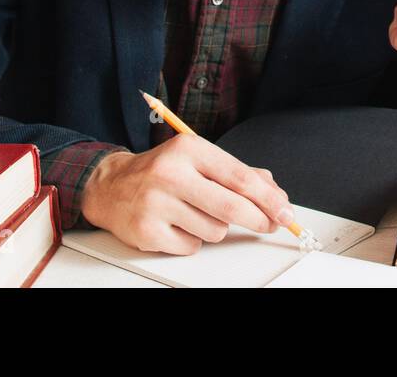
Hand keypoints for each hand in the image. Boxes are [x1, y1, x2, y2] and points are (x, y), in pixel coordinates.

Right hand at [79, 132, 294, 254]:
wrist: (111, 186)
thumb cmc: (163, 172)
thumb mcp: (200, 160)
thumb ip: (239, 173)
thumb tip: (275, 194)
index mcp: (189, 149)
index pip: (240, 177)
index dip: (268, 198)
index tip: (285, 211)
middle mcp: (171, 174)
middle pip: (231, 206)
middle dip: (258, 219)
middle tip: (269, 224)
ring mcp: (157, 203)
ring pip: (214, 230)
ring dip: (217, 227)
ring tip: (198, 213)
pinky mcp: (147, 231)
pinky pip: (192, 246)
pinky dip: (193, 240)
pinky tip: (179, 224)